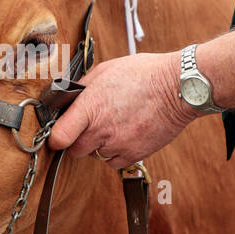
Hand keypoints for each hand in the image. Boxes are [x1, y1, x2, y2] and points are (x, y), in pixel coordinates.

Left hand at [48, 51, 197, 167]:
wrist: (178, 87)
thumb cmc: (143, 74)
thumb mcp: (105, 71)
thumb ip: (83, 88)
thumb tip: (69, 99)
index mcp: (90, 106)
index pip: (59, 136)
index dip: (55, 138)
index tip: (57, 135)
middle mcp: (102, 129)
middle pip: (75, 151)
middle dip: (78, 140)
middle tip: (89, 126)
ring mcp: (119, 144)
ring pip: (96, 156)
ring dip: (99, 146)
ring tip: (114, 125)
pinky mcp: (135, 154)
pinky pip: (115, 163)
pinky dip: (116, 153)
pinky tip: (125, 135)